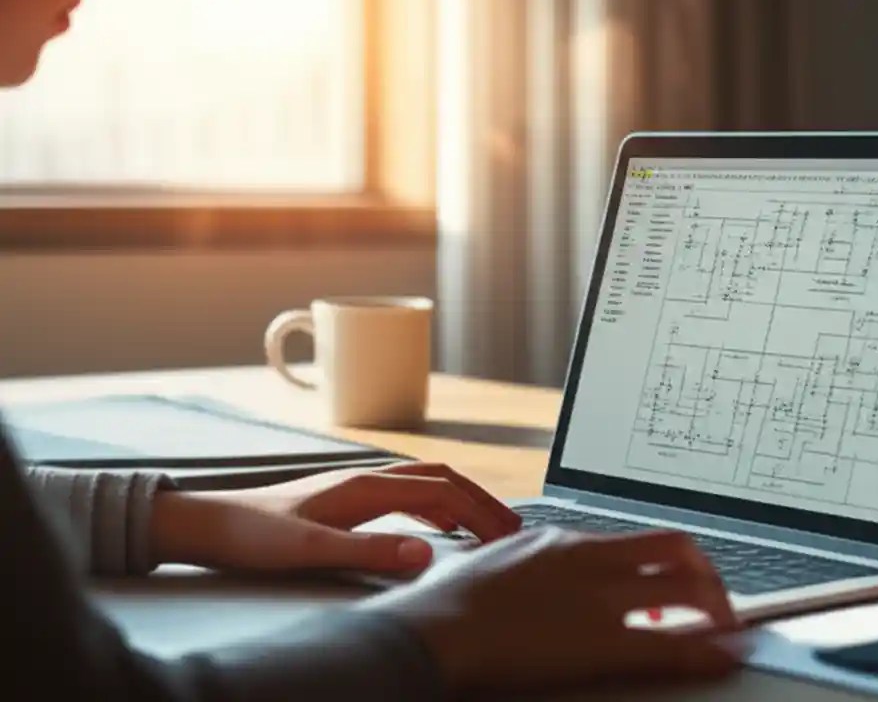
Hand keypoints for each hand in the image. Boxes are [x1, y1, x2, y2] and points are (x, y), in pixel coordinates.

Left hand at [149, 461, 521, 575]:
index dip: (481, 511)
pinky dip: (436, 507)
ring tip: (486, 527)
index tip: (508, 535)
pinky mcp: (346, 499)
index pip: (443, 491)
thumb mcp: (311, 550)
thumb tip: (428, 555)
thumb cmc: (254, 537)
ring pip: (427, 484)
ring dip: (462, 502)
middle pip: (442, 480)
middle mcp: (366, 479)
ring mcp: (356, 486)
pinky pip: (407, 495)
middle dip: (482, 502)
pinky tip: (436, 526)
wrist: (209, 525)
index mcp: (366, 487)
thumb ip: (370, 553)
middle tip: (511, 530)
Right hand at [362, 525, 746, 696]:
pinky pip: (674, 644)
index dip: (667, 563)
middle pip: (674, 550)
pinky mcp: (602, 643)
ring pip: (686, 587)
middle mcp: (590, 559)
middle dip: (705, 575)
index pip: (635, 541)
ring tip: (727, 628)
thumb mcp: (488, 567)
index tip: (676, 584)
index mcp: (561, 542)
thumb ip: (521, 567)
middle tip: (716, 602)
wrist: (430, 632)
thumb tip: (522, 575)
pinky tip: (724, 656)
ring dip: (716, 608)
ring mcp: (600, 598)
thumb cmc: (445, 608)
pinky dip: (709, 649)